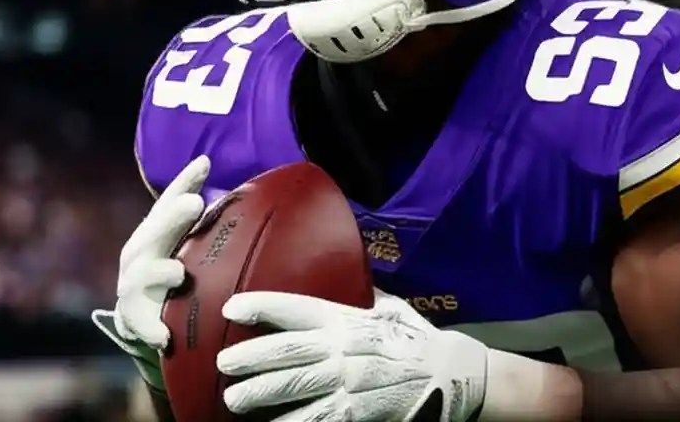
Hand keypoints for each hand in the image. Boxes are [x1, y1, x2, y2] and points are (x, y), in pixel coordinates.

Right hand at [92, 156, 209, 386]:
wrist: (145, 318)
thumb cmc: (170, 268)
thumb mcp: (184, 239)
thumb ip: (195, 205)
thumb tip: (208, 161)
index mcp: (155, 232)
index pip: (168, 202)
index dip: (184, 182)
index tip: (205, 164)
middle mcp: (140, 254)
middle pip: (153, 232)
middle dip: (171, 218)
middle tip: (193, 203)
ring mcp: (134, 286)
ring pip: (144, 275)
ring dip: (161, 272)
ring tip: (178, 273)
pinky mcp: (134, 317)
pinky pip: (141, 323)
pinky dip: (151, 328)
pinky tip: (165, 334)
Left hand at [217, 288, 487, 421]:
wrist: (456, 376)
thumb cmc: (420, 340)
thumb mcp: (392, 310)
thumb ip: (362, 297)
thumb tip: (343, 272)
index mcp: (350, 319)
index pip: (298, 308)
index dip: (263, 306)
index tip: (232, 307)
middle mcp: (346, 348)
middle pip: (287, 351)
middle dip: (250, 358)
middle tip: (223, 363)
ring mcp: (350, 383)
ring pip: (294, 389)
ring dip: (260, 394)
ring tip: (234, 399)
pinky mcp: (358, 413)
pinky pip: (317, 419)